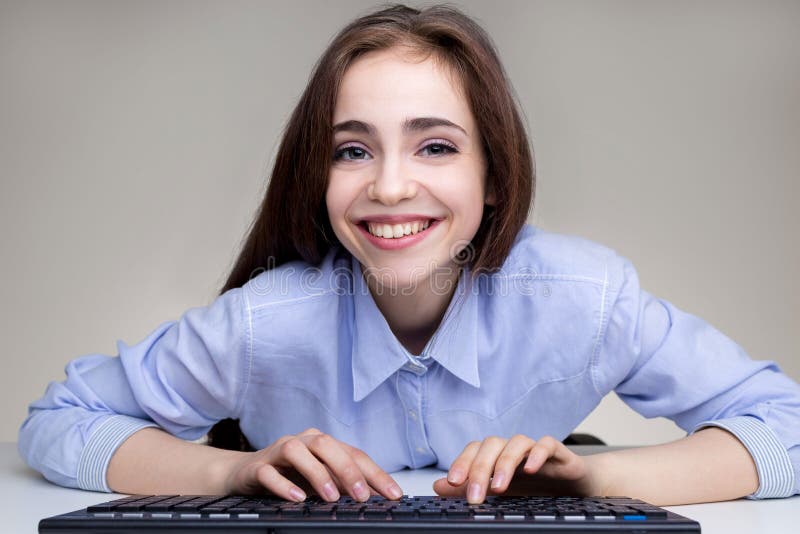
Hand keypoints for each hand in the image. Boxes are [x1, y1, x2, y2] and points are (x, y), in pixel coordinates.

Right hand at [222, 428, 402, 501]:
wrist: (244, 474)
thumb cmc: (289, 475)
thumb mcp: (320, 480)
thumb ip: (343, 485)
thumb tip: (373, 498)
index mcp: (322, 444)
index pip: (353, 453)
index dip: (376, 473)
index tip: (394, 494)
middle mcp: (302, 442)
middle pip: (326, 444)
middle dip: (347, 469)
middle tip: (362, 496)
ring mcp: (277, 452)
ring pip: (297, 451)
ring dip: (317, 472)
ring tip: (330, 497)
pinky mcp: (257, 467)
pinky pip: (269, 472)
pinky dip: (283, 484)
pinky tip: (297, 498)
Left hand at [433, 435, 604, 503]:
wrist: (576, 487)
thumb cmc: (537, 487)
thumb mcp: (500, 492)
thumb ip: (470, 487)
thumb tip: (438, 486)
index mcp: (498, 456)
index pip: (475, 450)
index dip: (462, 462)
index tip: (452, 482)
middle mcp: (514, 449)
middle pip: (492, 445)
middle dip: (480, 469)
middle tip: (474, 495)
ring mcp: (536, 449)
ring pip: (517, 442)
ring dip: (505, 463)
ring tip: (498, 487)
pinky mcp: (559, 452)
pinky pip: (547, 444)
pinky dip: (538, 453)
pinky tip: (531, 469)